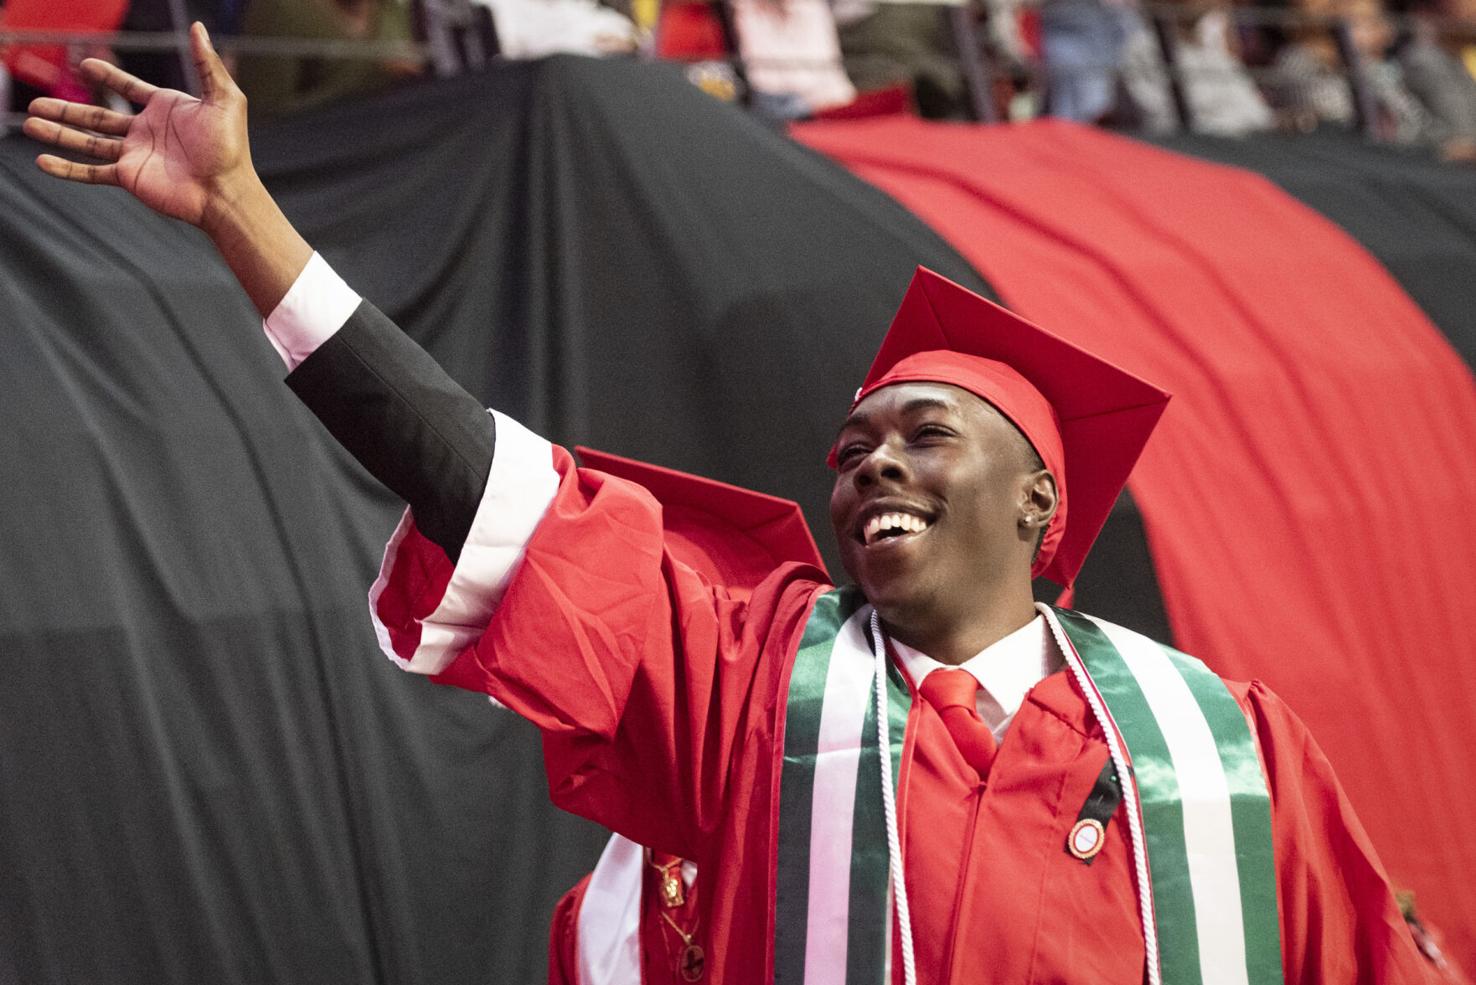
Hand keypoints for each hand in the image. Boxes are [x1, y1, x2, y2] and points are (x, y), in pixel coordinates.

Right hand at [24, 22, 252, 230]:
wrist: (225, 190)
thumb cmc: (230, 147)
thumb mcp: (223, 98)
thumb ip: (205, 63)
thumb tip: (198, 27)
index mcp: (165, 109)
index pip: (129, 88)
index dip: (108, 77)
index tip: (86, 65)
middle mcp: (146, 131)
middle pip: (97, 117)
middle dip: (67, 109)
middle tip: (37, 102)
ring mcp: (135, 154)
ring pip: (87, 142)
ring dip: (58, 133)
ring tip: (31, 122)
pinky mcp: (129, 176)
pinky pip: (91, 172)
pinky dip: (66, 169)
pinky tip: (42, 161)